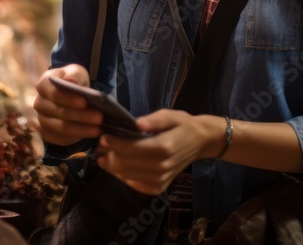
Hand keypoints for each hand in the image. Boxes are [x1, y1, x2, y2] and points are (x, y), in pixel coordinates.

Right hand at [33, 64, 102, 145]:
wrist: (73, 94)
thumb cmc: (74, 81)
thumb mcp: (76, 72)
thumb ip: (74, 75)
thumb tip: (70, 80)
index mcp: (44, 85)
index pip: (53, 93)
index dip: (68, 99)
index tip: (85, 102)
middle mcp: (39, 104)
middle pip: (59, 112)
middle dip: (80, 116)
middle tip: (99, 117)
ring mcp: (42, 120)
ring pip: (61, 128)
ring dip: (81, 129)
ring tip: (98, 129)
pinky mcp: (48, 133)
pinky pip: (61, 139)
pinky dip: (77, 137)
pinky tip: (91, 134)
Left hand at [96, 110, 222, 194]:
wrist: (201, 143)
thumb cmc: (184, 125)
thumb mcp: (170, 115)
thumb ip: (153, 120)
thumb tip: (136, 124)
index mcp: (164, 147)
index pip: (131, 149)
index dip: (113, 143)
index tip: (103, 136)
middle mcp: (162, 167)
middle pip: (124, 165)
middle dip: (108, 154)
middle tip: (101, 145)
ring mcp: (160, 180)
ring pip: (126, 176)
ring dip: (112, 165)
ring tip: (105, 154)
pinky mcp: (159, 187)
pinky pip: (133, 184)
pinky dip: (123, 175)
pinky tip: (119, 165)